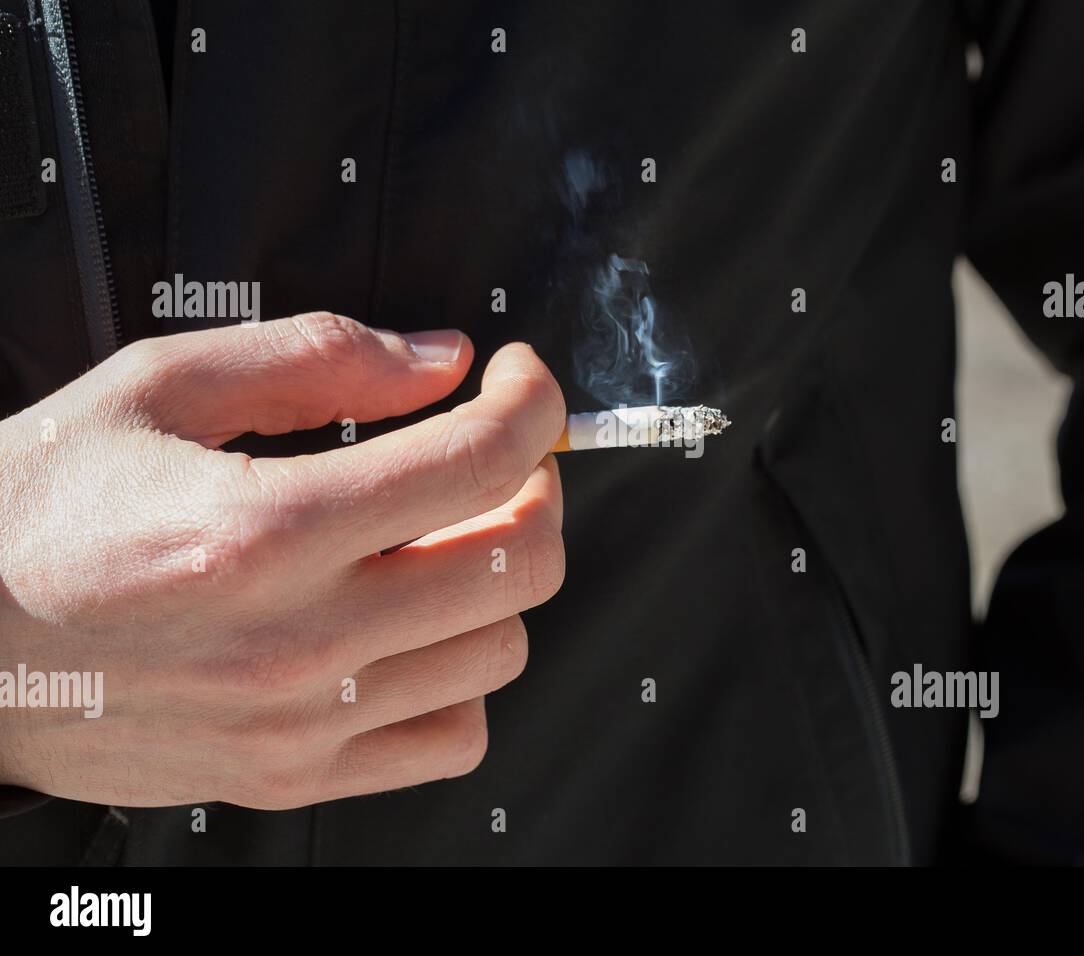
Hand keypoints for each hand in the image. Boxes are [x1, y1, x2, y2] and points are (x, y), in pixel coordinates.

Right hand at [0, 313, 565, 808]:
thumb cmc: (32, 517)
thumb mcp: (154, 388)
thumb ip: (315, 357)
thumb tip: (438, 358)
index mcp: (266, 529)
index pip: (477, 462)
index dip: (530, 405)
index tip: (518, 385)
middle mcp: (299, 639)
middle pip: (521, 561)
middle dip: (538, 485)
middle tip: (500, 455)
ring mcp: (303, 722)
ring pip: (502, 650)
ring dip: (502, 578)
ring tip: (449, 538)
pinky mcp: (293, 773)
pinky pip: (452, 739)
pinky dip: (464, 676)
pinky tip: (419, 631)